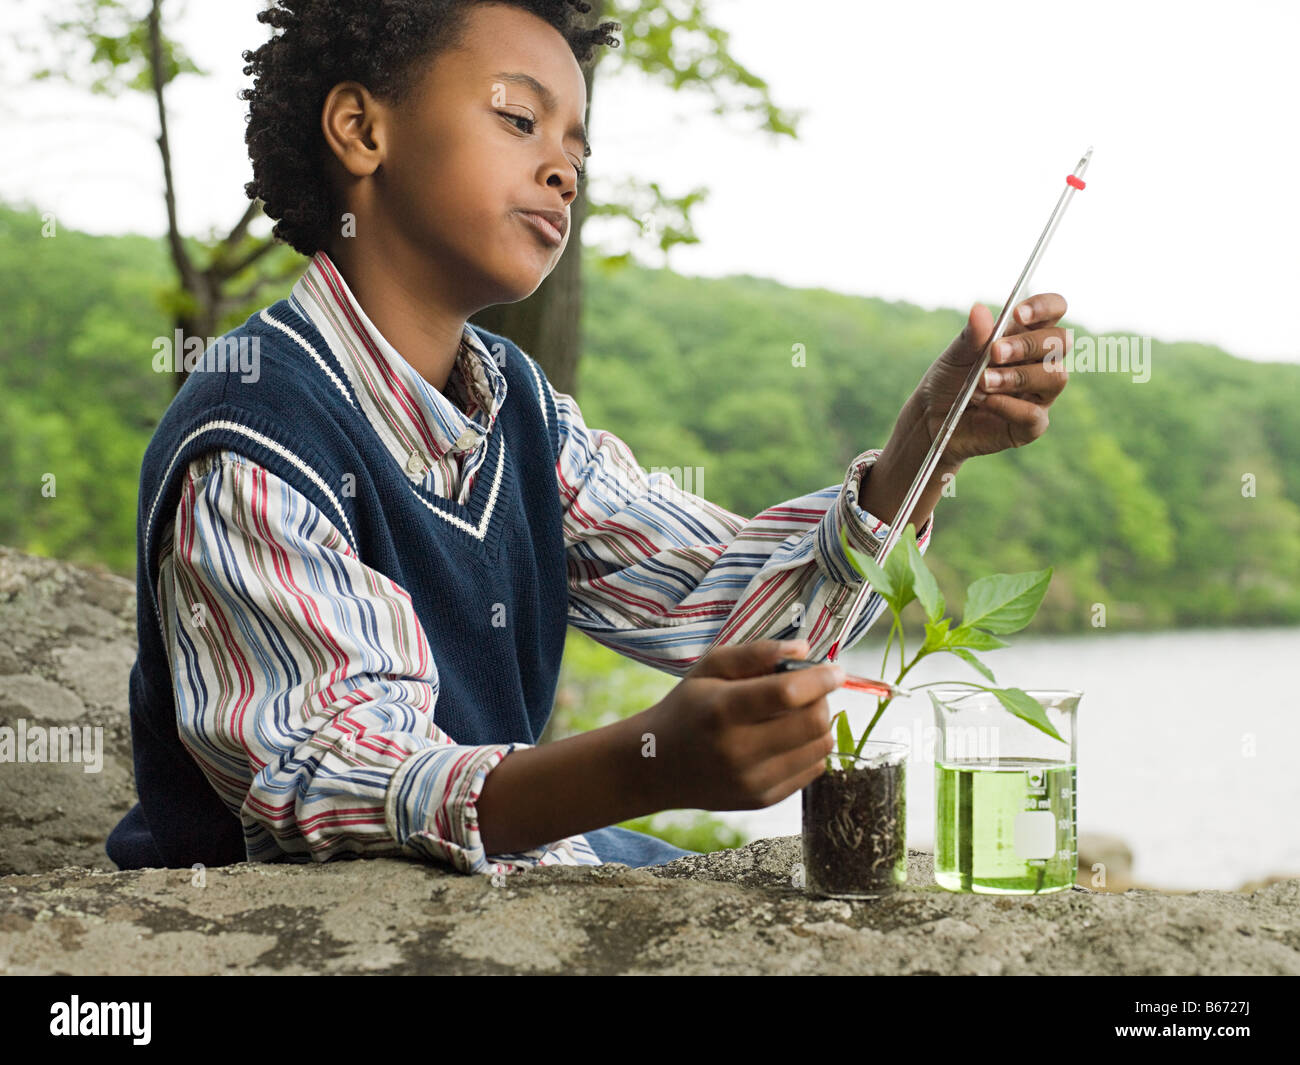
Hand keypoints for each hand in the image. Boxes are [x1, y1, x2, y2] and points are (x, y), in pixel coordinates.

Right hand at [638, 639, 841, 811]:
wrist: (656, 765)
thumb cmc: (688, 707)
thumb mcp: (710, 668)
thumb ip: (756, 653)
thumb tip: (805, 650)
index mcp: (722, 709)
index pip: (788, 693)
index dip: (820, 679)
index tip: (835, 670)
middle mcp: (738, 750)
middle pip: (813, 722)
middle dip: (822, 700)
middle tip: (809, 691)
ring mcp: (752, 781)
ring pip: (820, 748)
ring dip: (819, 724)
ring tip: (795, 714)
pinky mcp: (762, 800)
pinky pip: (813, 770)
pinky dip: (809, 749)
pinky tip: (786, 738)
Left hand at [913, 293, 1070, 464]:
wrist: (931, 419)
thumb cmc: (949, 380)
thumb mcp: (955, 355)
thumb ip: (972, 336)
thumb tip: (979, 310)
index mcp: (1025, 335)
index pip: (1054, 310)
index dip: (1044, 307)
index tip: (1017, 314)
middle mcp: (1040, 362)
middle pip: (1061, 342)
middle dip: (1028, 345)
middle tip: (994, 352)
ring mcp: (1039, 394)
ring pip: (1055, 377)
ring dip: (1017, 376)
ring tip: (983, 382)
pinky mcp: (1031, 425)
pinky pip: (1034, 414)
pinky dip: (1007, 406)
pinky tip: (984, 402)